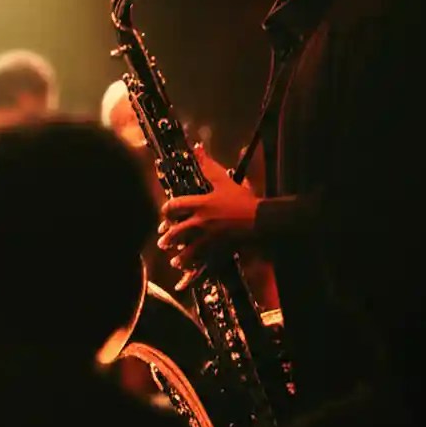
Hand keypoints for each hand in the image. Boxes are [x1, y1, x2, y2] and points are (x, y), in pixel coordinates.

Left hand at [158, 143, 258, 289]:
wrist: (263, 219)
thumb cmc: (244, 200)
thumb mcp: (224, 180)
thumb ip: (208, 166)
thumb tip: (197, 147)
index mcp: (200, 204)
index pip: (175, 206)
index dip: (167, 210)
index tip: (165, 213)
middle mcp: (200, 223)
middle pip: (176, 232)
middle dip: (168, 237)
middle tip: (163, 241)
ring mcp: (209, 240)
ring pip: (187, 251)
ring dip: (179, 256)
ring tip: (175, 260)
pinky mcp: (218, 252)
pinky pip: (203, 265)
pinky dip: (194, 273)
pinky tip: (187, 278)